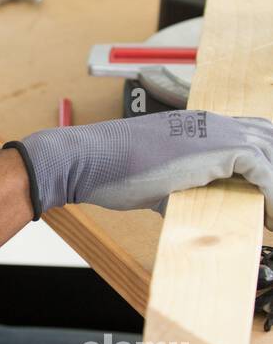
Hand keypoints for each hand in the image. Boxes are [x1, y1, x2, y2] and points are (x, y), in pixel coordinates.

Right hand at [7, 110, 272, 226]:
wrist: (89, 159)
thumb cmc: (111, 170)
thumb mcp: (156, 182)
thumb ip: (180, 191)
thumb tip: (188, 210)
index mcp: (199, 125)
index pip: (252, 136)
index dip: (267, 162)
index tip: (269, 194)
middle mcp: (213, 123)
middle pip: (269, 140)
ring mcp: (217, 133)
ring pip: (271, 155)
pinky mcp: (219, 150)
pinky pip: (264, 172)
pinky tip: (271, 220)